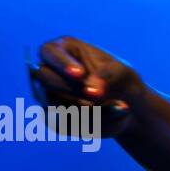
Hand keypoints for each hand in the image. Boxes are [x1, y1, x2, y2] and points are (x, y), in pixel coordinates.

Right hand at [27, 36, 142, 139]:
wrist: (123, 103)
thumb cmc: (117, 78)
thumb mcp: (117, 73)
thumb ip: (104, 78)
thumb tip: (92, 93)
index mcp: (63, 49)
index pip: (49, 51)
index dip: (62, 63)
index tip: (80, 74)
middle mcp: (49, 71)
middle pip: (45, 78)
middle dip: (71, 87)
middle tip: (95, 95)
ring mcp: (46, 94)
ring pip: (51, 101)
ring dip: (79, 105)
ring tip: (104, 105)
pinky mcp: (52, 116)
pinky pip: (59, 121)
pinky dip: (81, 120)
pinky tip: (100, 117)